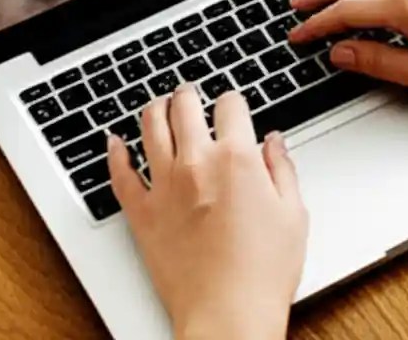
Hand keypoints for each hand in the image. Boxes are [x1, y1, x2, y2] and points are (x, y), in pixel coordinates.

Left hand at [107, 86, 307, 339]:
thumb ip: (282, 170)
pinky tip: (114, 142)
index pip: (230, 105)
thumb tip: (274, 143)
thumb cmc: (263, 272)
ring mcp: (164, 186)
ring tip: (159, 106)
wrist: (228, 314)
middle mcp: (196, 163)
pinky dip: (115, 153)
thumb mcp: (293, 215)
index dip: (233, 100)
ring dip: (155, 109)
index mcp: (237, 159)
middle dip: (189, 94)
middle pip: (184, 105)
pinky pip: (120, 173)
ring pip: (150, 127)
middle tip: (190, 94)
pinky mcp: (141, 213)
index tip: (233, 105)